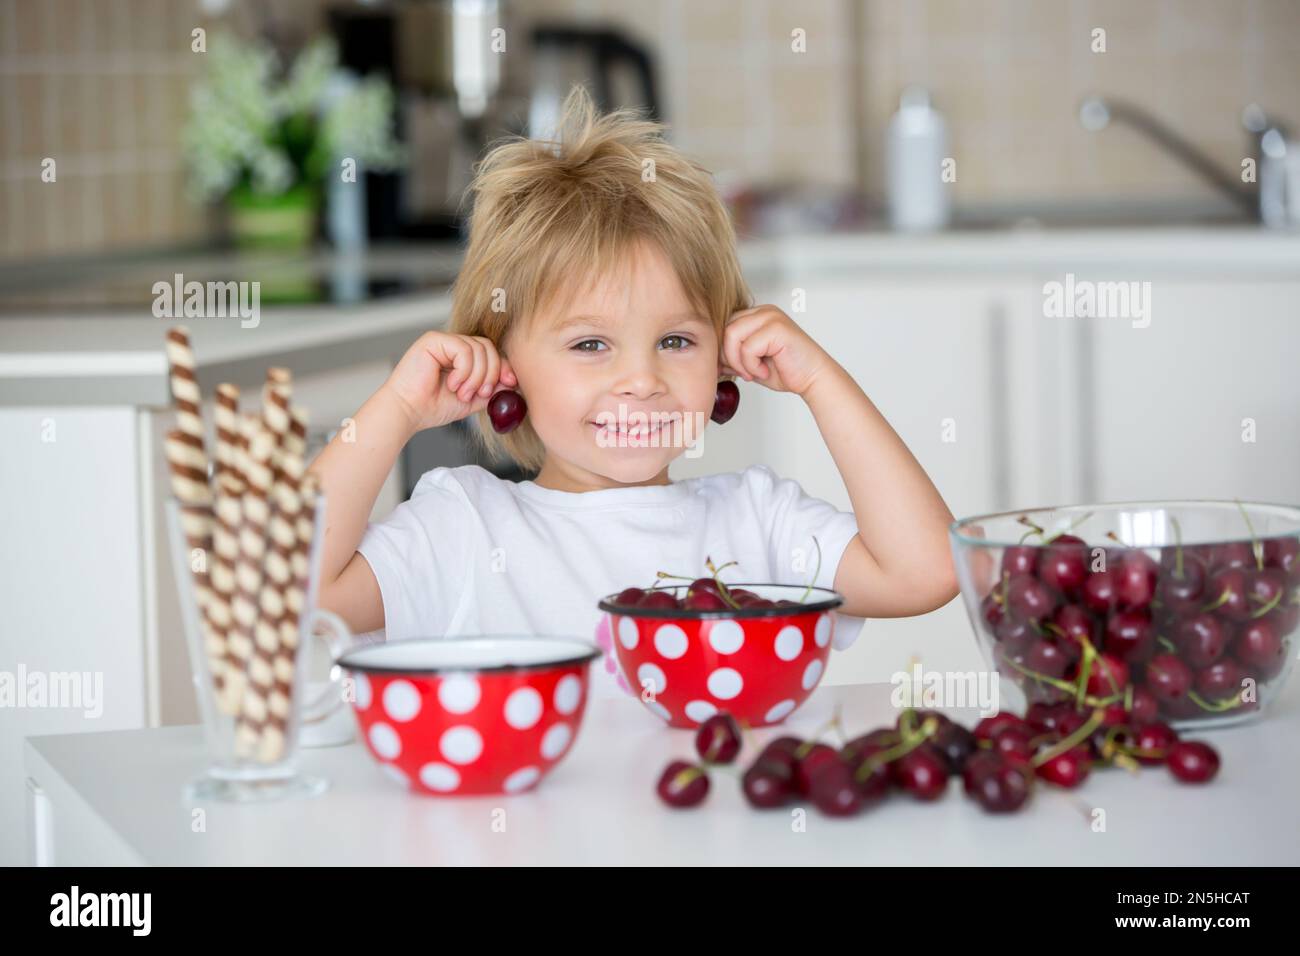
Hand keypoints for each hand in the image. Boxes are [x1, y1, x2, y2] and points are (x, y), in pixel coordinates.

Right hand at [383, 331, 517, 433]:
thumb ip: (491, 388)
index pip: (491, 353)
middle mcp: (452, 345)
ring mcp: (443, 341)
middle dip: (491, 374)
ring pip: (479, 348)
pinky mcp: (433, 340)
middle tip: (480, 393)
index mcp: (461, 357)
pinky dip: (464, 370)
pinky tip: (452, 384)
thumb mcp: (472, 399)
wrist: (408, 412)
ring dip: (476, 376)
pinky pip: (464, 349)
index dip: (504, 366)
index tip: (511, 383)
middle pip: (488, 348)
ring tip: (462, 393)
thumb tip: (514, 381)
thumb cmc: (432, 407)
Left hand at [718, 305, 836, 397]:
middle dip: (727, 356)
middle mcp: (763, 311)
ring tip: (753, 372)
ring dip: (738, 361)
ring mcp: (771, 317)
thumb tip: (709, 358)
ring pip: (732, 335)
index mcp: (756, 315)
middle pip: (725, 328)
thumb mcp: (751, 363)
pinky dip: (751, 365)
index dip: (721, 349)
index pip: (724, 325)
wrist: (813, 378)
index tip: (728, 368)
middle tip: (743, 372)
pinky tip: (764, 370)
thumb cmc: (786, 370)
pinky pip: (748, 347)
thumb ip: (732, 356)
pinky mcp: (777, 327)